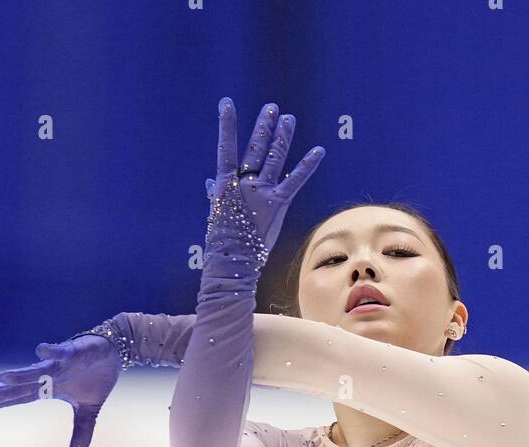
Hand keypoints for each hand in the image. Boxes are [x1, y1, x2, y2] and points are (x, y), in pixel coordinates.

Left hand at [0, 334, 121, 446]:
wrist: (112, 354)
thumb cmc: (95, 381)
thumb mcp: (88, 413)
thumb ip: (80, 436)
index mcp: (48, 388)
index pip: (19, 397)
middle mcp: (48, 375)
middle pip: (21, 387)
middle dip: (1, 393)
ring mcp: (59, 364)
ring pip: (37, 370)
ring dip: (21, 375)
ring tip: (2, 379)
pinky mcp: (74, 352)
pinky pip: (61, 352)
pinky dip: (52, 351)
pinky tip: (40, 350)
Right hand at [203, 97, 324, 264]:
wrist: (232, 260)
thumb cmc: (221, 240)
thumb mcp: (215, 213)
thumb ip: (215, 195)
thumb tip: (209, 184)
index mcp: (226, 184)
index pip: (225, 148)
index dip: (227, 125)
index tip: (226, 104)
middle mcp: (245, 183)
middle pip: (256, 148)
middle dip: (264, 127)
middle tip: (271, 109)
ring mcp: (262, 192)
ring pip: (274, 158)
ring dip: (282, 137)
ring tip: (288, 119)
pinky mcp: (279, 203)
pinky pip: (295, 180)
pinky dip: (307, 165)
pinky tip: (319, 151)